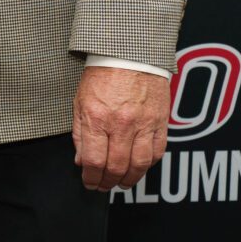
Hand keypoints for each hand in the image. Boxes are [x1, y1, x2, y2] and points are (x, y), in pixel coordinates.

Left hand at [72, 66, 170, 191]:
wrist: (130, 55)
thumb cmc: (102, 75)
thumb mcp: (80, 102)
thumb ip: (80, 133)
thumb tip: (81, 160)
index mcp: (97, 117)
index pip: (94, 160)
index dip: (91, 178)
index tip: (89, 182)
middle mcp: (121, 123)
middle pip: (116, 167)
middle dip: (108, 182)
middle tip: (103, 186)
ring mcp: (143, 124)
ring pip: (139, 164)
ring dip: (129, 179)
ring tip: (121, 183)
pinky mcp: (160, 122)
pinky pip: (157, 152)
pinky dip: (148, 165)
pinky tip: (139, 168)